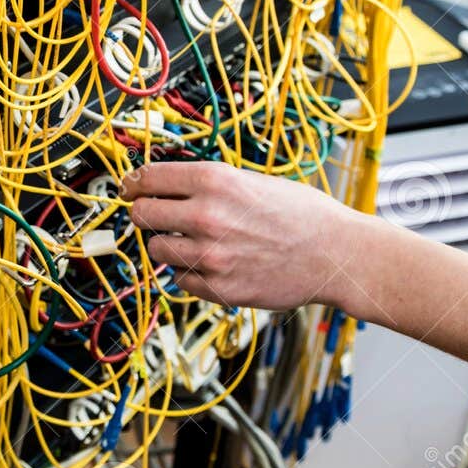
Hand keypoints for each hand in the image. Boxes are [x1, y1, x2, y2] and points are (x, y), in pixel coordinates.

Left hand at [121, 160, 376, 310]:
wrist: (337, 254)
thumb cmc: (303, 214)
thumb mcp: (253, 179)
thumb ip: (209, 183)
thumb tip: (169, 184)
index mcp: (214, 181)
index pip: (147, 179)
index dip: (133, 183)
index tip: (129, 188)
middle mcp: (206, 216)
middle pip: (141, 215)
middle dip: (144, 214)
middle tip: (153, 216)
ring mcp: (211, 256)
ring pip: (157, 249)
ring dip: (167, 245)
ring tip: (192, 241)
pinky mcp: (219, 289)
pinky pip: (180, 279)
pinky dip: (189, 272)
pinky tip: (211, 263)